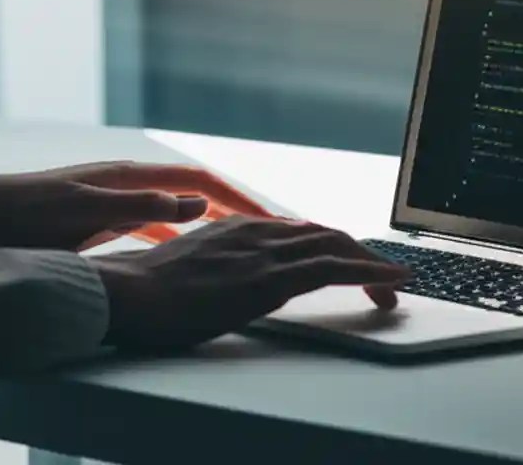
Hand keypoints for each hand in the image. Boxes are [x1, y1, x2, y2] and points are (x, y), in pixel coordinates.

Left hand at [0, 162, 275, 249]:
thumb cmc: (27, 217)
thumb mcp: (88, 214)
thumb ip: (145, 206)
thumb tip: (202, 202)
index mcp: (131, 177)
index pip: (202, 181)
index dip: (239, 198)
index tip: (271, 220)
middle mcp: (129, 182)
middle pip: (196, 191)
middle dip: (234, 207)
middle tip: (268, 230)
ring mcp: (114, 198)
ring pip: (178, 207)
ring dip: (210, 220)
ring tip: (239, 241)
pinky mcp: (100, 217)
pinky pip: (156, 222)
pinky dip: (180, 232)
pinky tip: (186, 249)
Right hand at [92, 216, 410, 350]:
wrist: (126, 294)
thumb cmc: (146, 293)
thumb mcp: (191, 270)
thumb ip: (219, 267)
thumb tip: (234, 281)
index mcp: (237, 228)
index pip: (299, 232)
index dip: (330, 247)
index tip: (347, 263)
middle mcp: (256, 232)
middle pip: (325, 234)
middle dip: (359, 255)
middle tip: (381, 277)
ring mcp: (265, 252)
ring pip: (337, 246)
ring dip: (372, 265)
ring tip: (396, 283)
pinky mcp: (270, 278)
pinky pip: (335, 268)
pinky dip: (371, 272)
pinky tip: (392, 281)